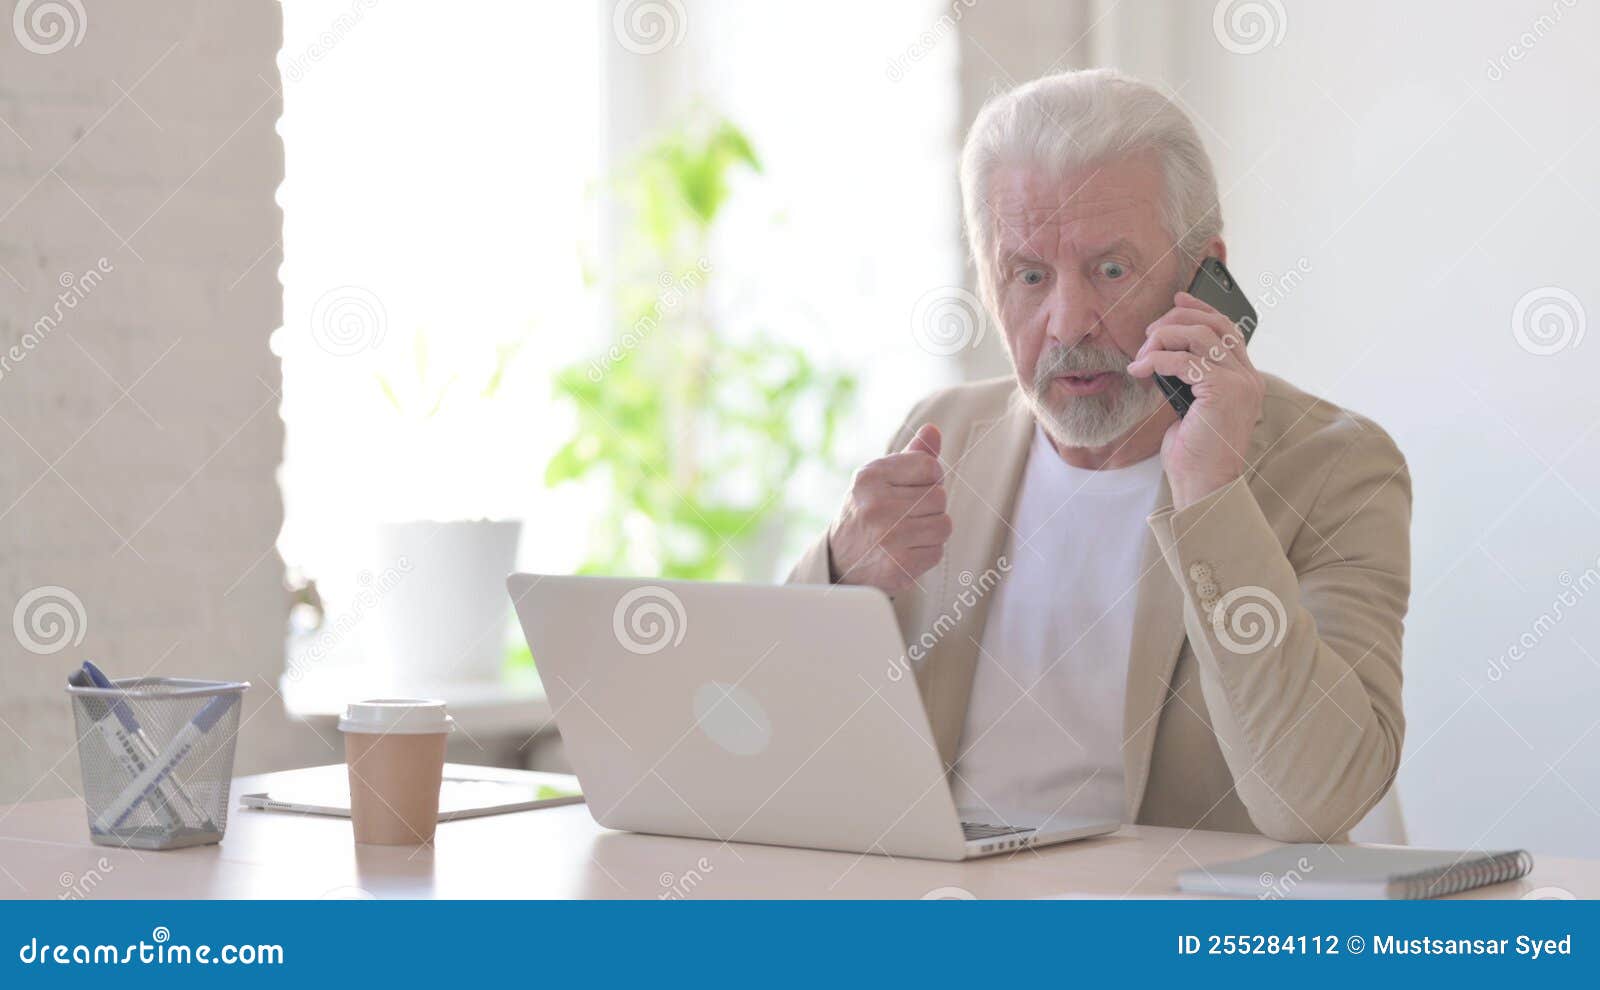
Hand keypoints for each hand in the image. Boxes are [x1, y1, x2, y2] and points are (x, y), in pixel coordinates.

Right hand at [827, 424, 952, 592]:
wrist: (840, 562)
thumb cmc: (867, 512)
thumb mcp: (880, 478)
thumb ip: (911, 456)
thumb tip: (933, 430)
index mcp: (870, 476)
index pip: (929, 466)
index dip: (929, 479)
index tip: (912, 489)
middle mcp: (875, 505)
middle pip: (939, 497)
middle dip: (930, 507)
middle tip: (907, 516)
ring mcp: (886, 537)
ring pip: (944, 525)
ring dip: (932, 531)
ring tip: (908, 534)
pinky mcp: (897, 566)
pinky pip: (937, 551)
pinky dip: (927, 553)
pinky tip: (905, 552)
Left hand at [1127, 290, 1265, 508]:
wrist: (1204, 484)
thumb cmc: (1195, 452)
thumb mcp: (1193, 406)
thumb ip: (1191, 378)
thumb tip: (1165, 354)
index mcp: (1247, 379)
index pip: (1228, 329)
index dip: (1202, 309)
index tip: (1177, 299)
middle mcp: (1249, 378)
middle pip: (1214, 324)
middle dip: (1177, 319)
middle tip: (1149, 332)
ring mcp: (1239, 384)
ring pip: (1198, 336)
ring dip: (1162, 339)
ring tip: (1141, 356)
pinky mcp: (1222, 392)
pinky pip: (1183, 360)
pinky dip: (1156, 360)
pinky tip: (1140, 370)